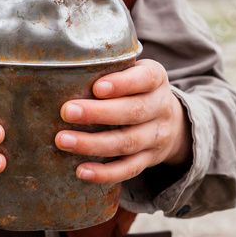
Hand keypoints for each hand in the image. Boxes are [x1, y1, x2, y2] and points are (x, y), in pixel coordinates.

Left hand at [54, 59, 191, 182]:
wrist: (174, 122)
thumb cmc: (138, 89)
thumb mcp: (134, 70)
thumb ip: (110, 67)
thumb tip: (61, 64)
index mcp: (156, 78)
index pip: (145, 79)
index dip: (122, 84)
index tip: (96, 88)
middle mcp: (161, 107)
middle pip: (133, 112)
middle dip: (98, 113)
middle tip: (66, 112)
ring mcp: (157, 136)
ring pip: (128, 142)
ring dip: (93, 144)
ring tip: (63, 141)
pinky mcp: (149, 159)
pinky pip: (129, 169)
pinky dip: (105, 173)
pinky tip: (81, 171)